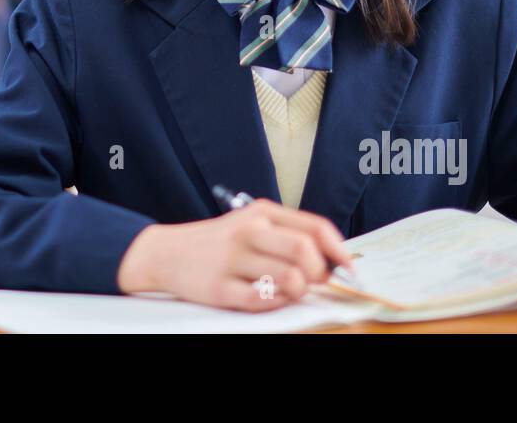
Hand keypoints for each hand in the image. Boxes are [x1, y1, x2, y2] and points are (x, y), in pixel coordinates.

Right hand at [116, 199, 354, 311]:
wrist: (167, 252)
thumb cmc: (220, 241)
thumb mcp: (252, 224)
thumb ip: (288, 236)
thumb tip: (332, 263)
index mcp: (262, 212)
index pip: (315, 228)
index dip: (339, 252)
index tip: (349, 270)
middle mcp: (249, 231)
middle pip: (306, 253)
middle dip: (319, 275)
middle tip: (312, 283)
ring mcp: (233, 259)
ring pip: (289, 279)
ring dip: (297, 291)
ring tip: (288, 291)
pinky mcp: (220, 287)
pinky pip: (262, 300)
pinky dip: (274, 303)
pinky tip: (267, 296)